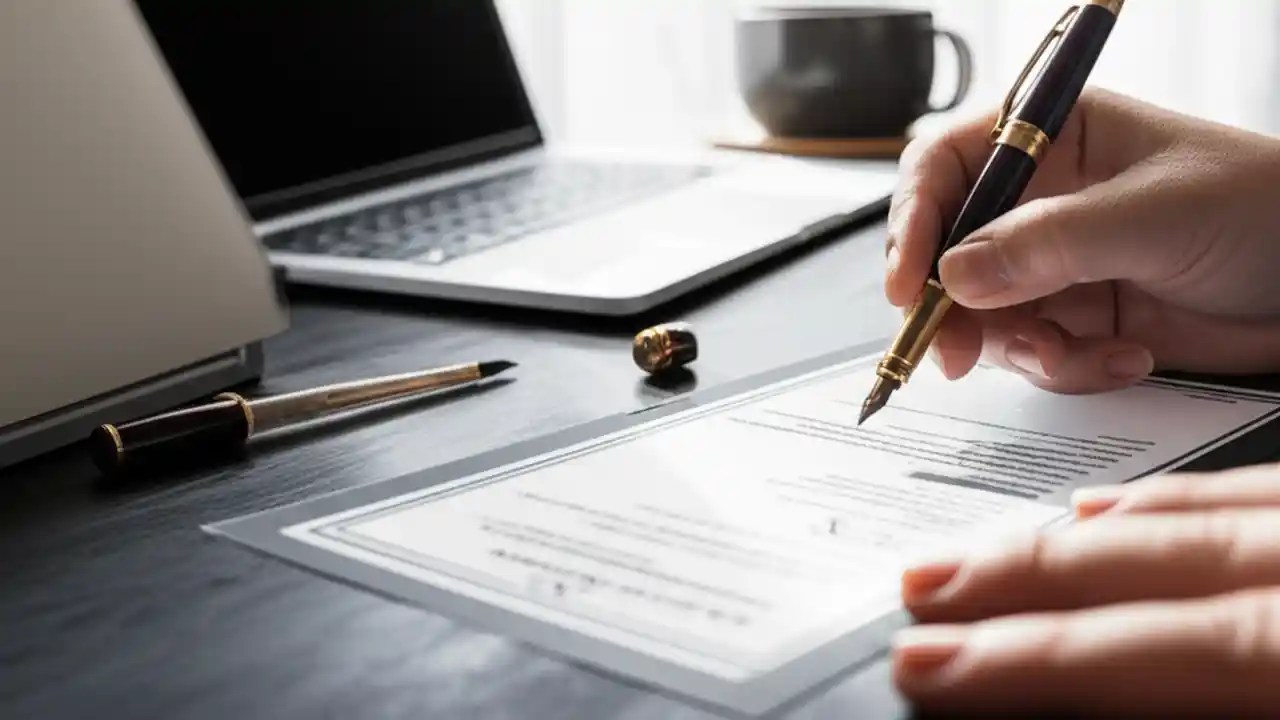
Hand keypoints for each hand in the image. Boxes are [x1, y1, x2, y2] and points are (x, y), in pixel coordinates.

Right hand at [886, 90, 1279, 392]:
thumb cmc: (1267, 209)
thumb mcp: (1154, 216)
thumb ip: (1049, 243)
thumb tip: (954, 274)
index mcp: (1054, 139)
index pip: (948, 167)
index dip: (914, 220)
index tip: (908, 282)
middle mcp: (1043, 200)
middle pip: (947, 250)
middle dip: (949, 306)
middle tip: (954, 352)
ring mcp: (1057, 263)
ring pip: (983, 314)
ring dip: (1021, 346)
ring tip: (1076, 350)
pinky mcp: (1080, 319)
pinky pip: (1034, 353)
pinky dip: (1069, 368)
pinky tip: (1128, 355)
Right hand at [892, 464, 1279, 716]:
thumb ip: (1198, 710)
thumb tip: (1070, 707)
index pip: (1155, 651)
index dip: (1031, 658)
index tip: (935, 665)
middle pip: (1151, 564)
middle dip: (1021, 579)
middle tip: (922, 587)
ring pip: (1189, 515)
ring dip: (1071, 539)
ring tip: (978, 554)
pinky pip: (1258, 490)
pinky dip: (1171, 497)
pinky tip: (1107, 504)